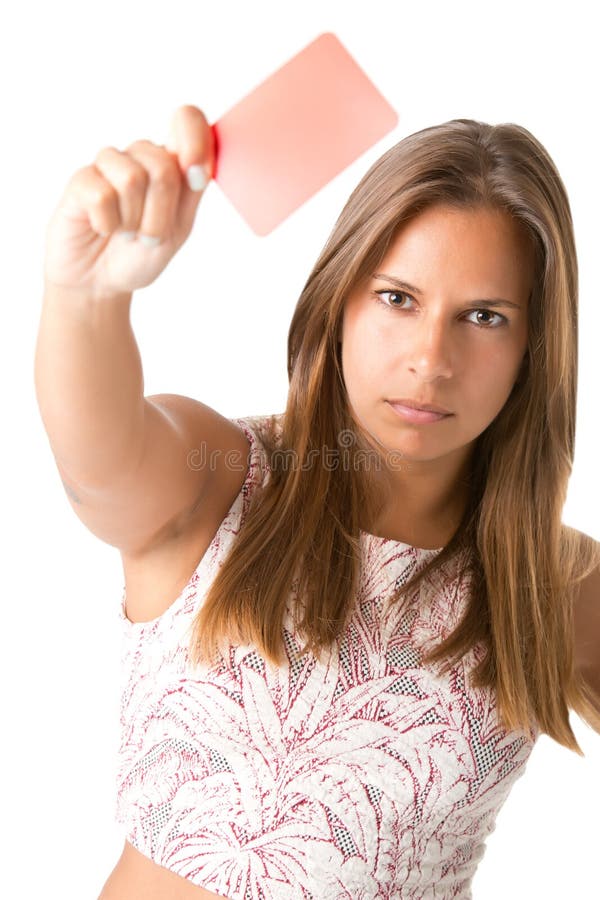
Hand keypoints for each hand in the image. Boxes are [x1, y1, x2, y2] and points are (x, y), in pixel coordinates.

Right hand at [43, 104, 214, 299]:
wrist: (100, 281)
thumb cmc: (140, 253)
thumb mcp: (179, 228)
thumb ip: (191, 192)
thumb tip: (199, 165)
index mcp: (172, 163)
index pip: (188, 120)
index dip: (196, 140)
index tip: (197, 177)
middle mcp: (140, 157)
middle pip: (162, 165)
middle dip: (160, 214)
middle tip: (150, 237)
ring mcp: (108, 165)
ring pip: (132, 178)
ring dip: (135, 221)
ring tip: (126, 234)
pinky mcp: (81, 180)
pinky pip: (101, 195)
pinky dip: (108, 224)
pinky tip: (102, 228)